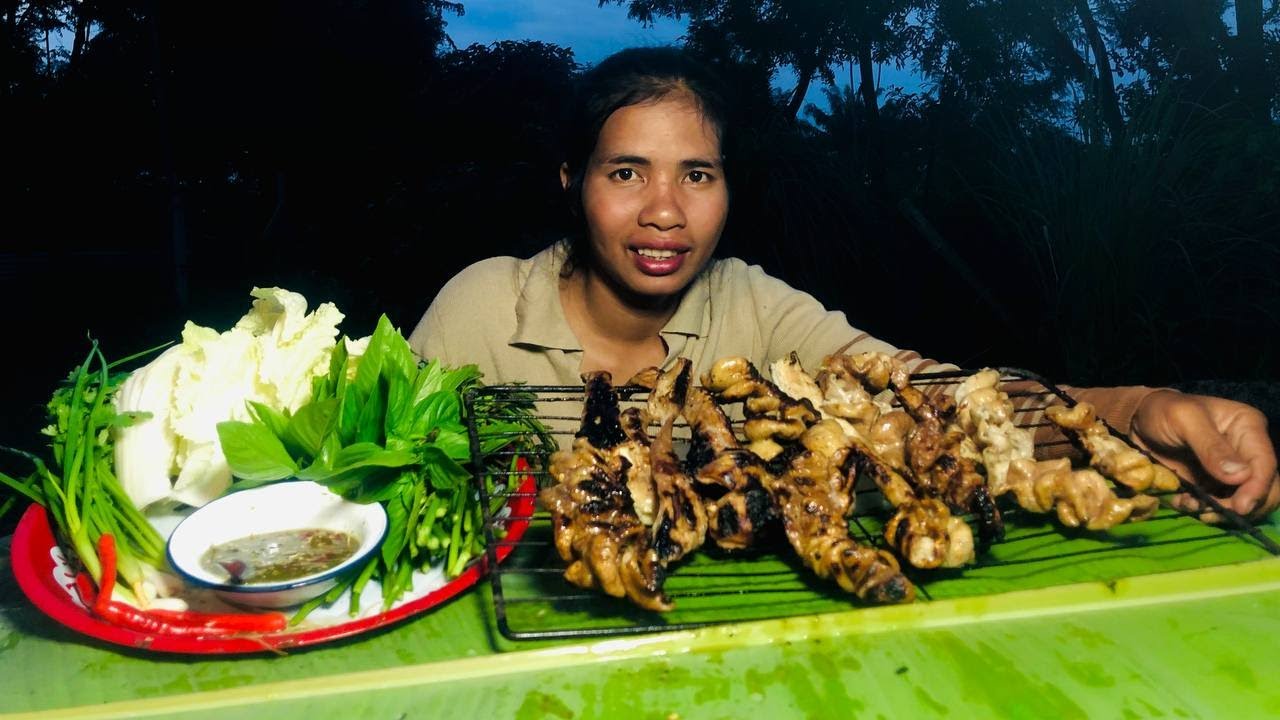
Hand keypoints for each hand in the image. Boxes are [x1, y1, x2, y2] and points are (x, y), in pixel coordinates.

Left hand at [1130, 390, 1279, 521]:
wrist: (1139, 420)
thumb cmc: (1163, 411)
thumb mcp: (1184, 420)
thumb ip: (1210, 446)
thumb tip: (1240, 475)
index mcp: (1248, 428)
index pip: (1264, 464)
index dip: (1257, 489)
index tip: (1240, 508)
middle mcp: (1246, 452)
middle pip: (1264, 488)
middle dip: (1243, 506)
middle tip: (1212, 512)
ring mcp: (1231, 471)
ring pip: (1243, 502)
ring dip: (1221, 511)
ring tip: (1192, 506)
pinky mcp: (1213, 485)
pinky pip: (1218, 506)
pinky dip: (1204, 510)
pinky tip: (1184, 503)